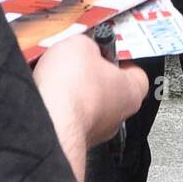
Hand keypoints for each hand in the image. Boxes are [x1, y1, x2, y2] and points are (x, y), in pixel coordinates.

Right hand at [32, 32, 147, 181]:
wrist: (48, 120)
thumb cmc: (72, 88)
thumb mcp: (82, 44)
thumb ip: (89, 45)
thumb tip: (84, 45)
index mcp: (130, 92)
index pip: (137, 73)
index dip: (120, 58)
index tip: (108, 48)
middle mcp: (117, 117)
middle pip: (110, 89)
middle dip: (92, 73)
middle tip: (78, 58)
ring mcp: (93, 130)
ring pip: (86, 104)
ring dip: (73, 90)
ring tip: (56, 73)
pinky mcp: (71, 137)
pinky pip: (66, 114)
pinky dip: (57, 103)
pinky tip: (46, 91)